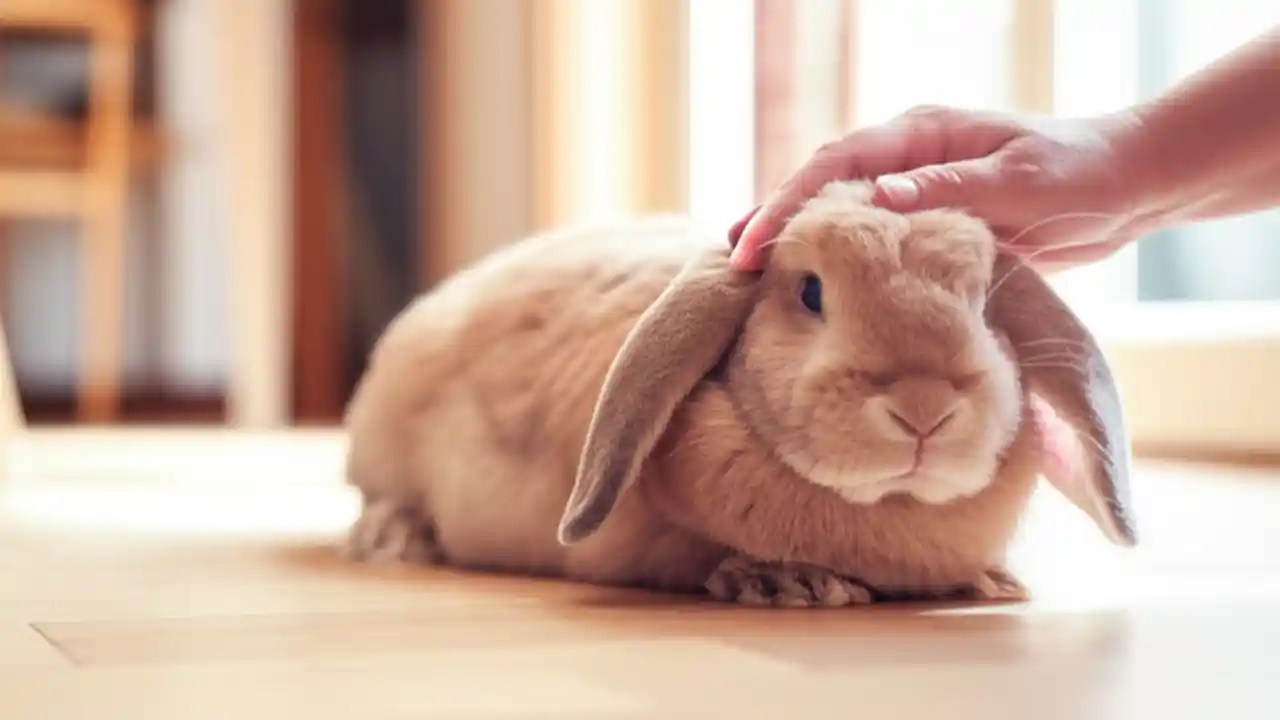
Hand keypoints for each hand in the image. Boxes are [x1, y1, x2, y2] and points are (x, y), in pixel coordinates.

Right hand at [728, 106, 1148, 272]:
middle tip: (733, 259)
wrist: (1122, 188)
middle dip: (776, 218)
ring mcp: (915, 190)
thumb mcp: (1017, 181)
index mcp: (920, 135)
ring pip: (841, 213)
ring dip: (798, 239)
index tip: (755, 239)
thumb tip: (877, 198)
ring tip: (749, 270)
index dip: (790, 201)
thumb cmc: (1076, 174)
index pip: (837, 165)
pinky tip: (813, 283)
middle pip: (824, 185)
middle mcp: (907, 159)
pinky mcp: (928, 223)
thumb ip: (948, 188)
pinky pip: (872, 241)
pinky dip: (838, 259)